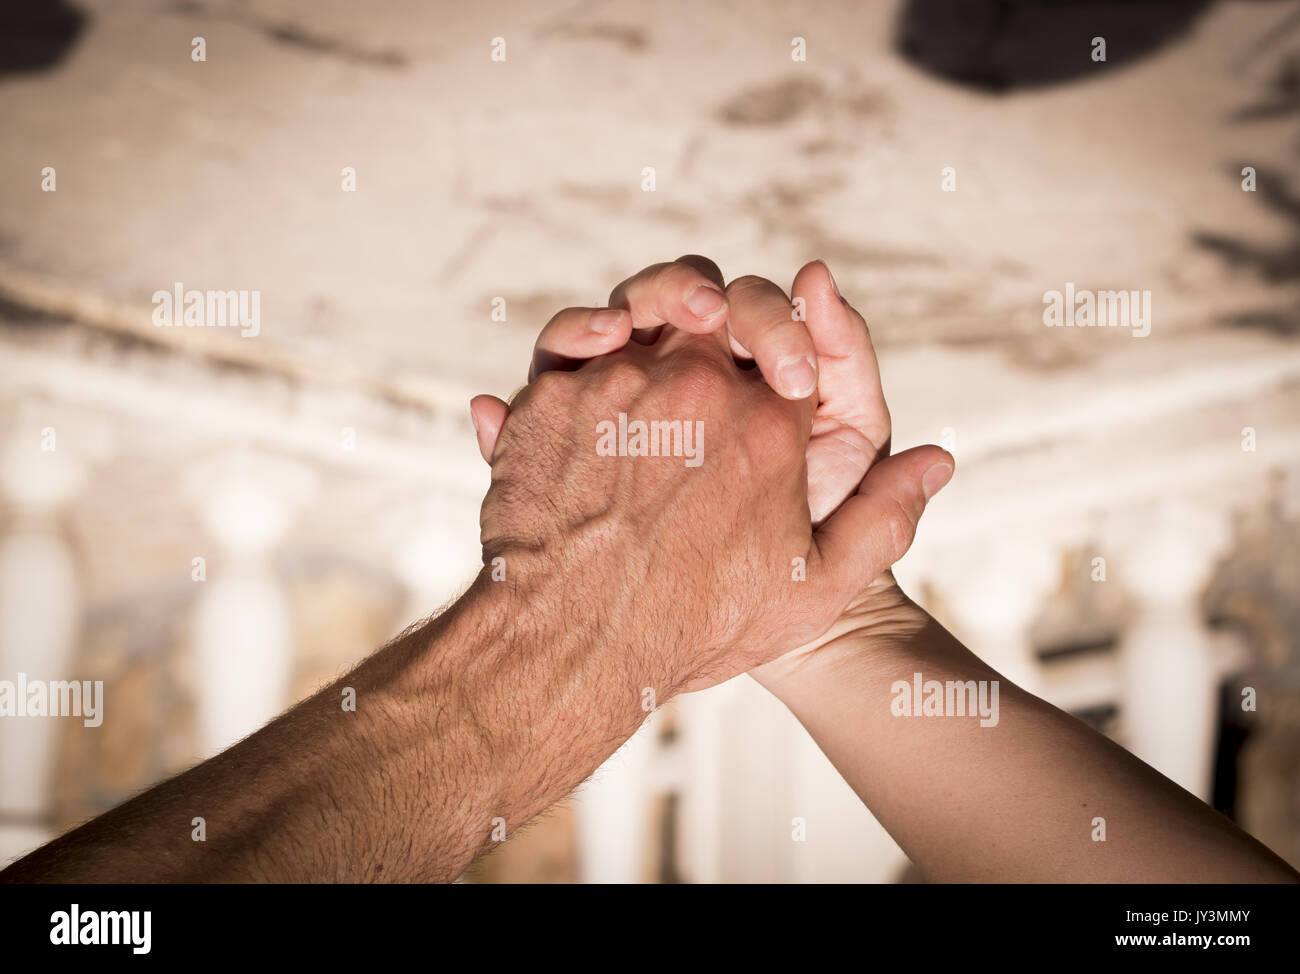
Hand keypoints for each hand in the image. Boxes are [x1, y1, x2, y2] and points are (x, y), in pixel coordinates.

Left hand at [479, 323, 920, 696]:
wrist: (572, 646)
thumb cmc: (696, 624)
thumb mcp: (812, 590)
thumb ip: (881, 519)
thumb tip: (938, 460)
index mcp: (770, 422)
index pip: (795, 345)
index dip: (788, 350)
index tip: (777, 374)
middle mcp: (697, 385)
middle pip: (721, 306)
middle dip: (725, 316)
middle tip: (713, 332)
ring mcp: (619, 383)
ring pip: (642, 308)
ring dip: (653, 317)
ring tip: (647, 352)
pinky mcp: (552, 395)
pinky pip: (568, 345)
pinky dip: (582, 344)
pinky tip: (589, 370)